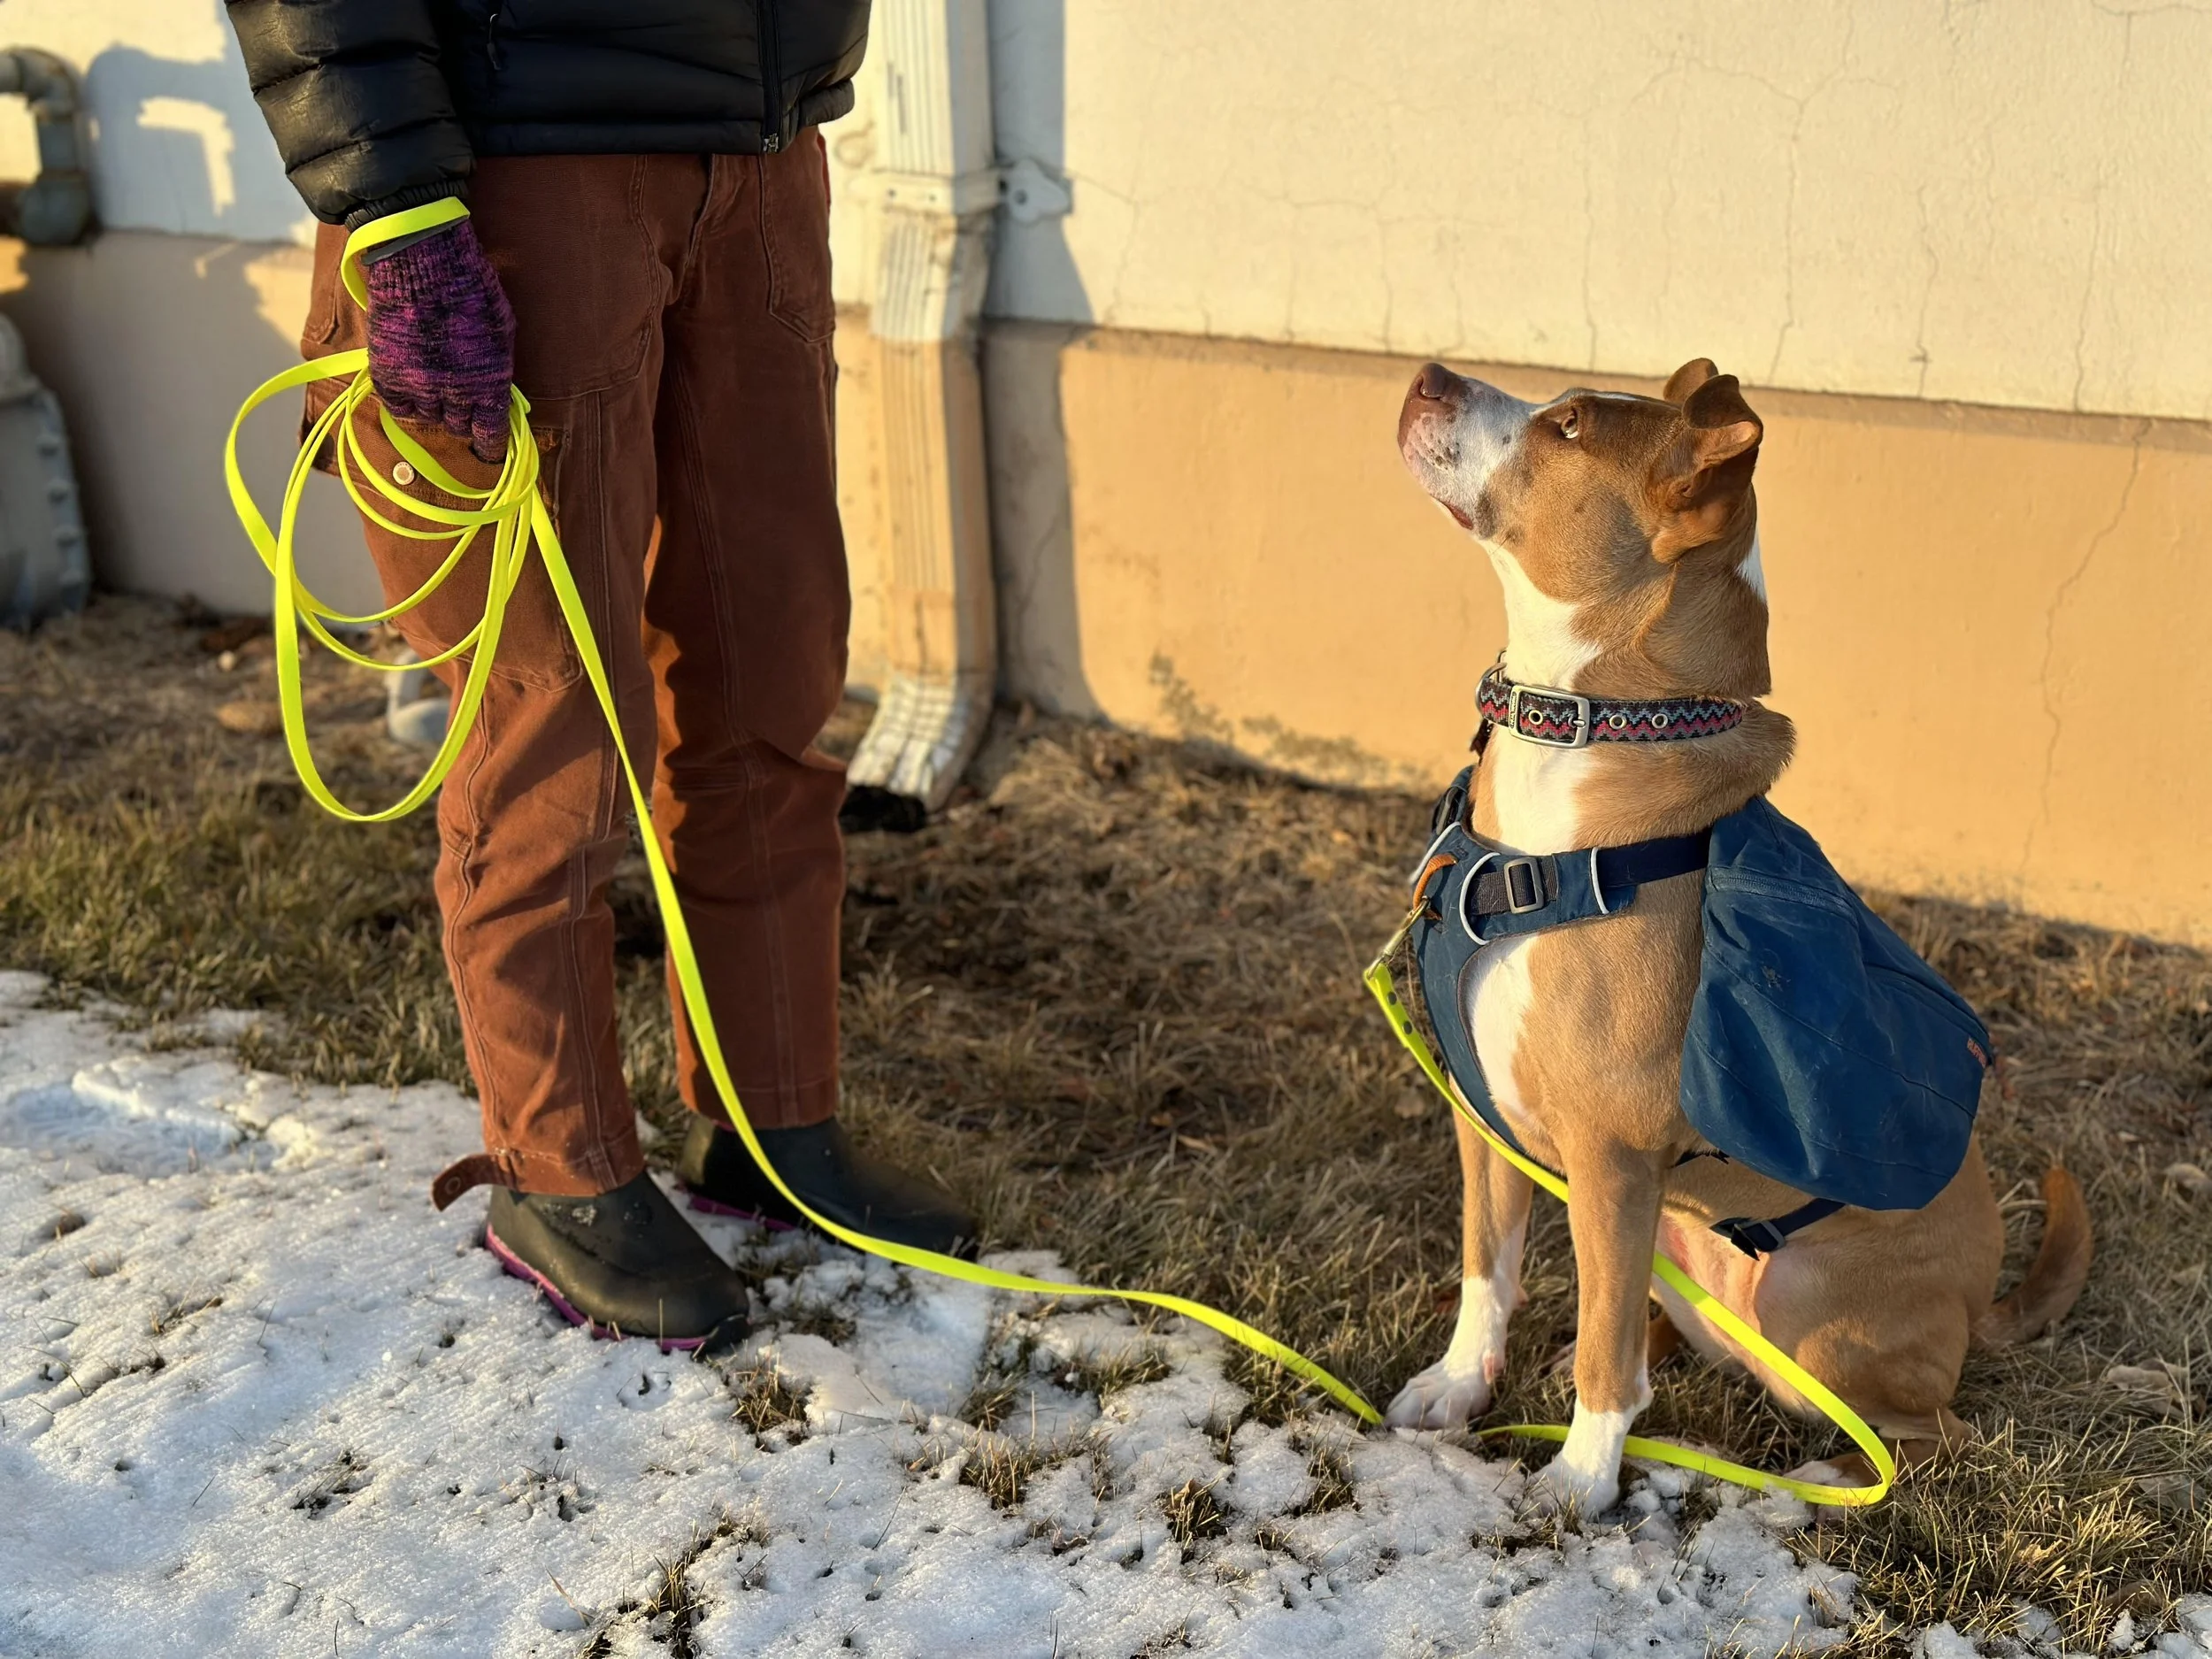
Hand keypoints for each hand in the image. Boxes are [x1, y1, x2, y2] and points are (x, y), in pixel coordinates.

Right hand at [362, 216, 515, 461]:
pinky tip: (410, 387)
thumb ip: (498, 370)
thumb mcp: (502, 331)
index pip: (490, 435)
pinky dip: (404, 401)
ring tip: (433, 384)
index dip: (490, 443)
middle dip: (462, 417)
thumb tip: (496, 395)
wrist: (422, 261)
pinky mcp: (387, 374)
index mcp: (489, 386)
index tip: (489, 444)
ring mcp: (417, 386)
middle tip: (460, 401)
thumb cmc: (472, 288)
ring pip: (427, 417)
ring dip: (432, 406)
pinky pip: (396, 406)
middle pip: (457, 426)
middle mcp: (454, 395)